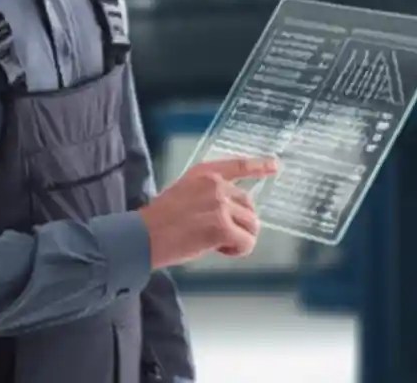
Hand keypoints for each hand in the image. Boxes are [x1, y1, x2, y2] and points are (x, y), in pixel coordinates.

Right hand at [137, 157, 278, 269]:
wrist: (142, 237)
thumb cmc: (159, 221)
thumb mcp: (183, 192)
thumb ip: (208, 195)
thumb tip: (232, 211)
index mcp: (204, 173)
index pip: (238, 165)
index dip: (259, 166)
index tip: (275, 165)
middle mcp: (216, 185)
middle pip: (249, 205)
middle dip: (240, 223)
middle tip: (218, 235)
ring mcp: (220, 205)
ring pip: (252, 225)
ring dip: (239, 238)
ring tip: (217, 244)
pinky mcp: (222, 227)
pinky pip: (247, 242)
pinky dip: (237, 251)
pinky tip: (219, 250)